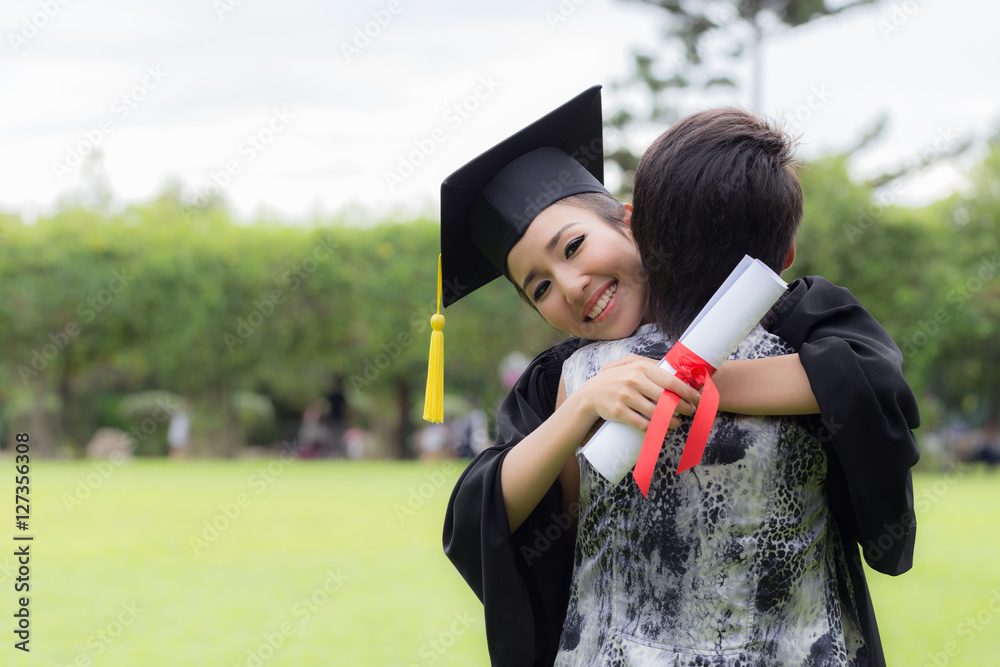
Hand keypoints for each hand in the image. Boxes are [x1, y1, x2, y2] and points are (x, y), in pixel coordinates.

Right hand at [575, 354, 700, 432]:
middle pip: (666, 398)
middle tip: (690, 412)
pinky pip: (642, 424)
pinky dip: (656, 429)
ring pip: (656, 414)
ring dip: (672, 421)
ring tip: (678, 422)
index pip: (670, 381)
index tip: (697, 398)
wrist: (591, 394)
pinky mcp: (619, 412)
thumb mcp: (633, 367)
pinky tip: (664, 430)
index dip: (687, 392)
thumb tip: (681, 373)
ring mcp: (625, 396)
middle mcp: (634, 380)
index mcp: (641, 367)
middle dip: (683, 407)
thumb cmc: (618, 380)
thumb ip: (653, 368)